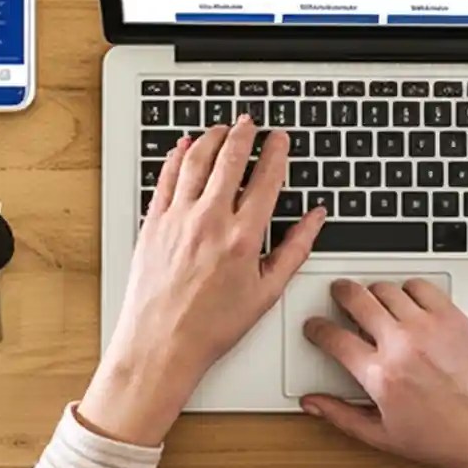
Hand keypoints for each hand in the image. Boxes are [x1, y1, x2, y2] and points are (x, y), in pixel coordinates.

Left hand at [78, 117, 326, 445]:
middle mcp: (210, 221)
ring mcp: (178, 218)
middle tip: (250, 123)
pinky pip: (166, 178)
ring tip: (221, 129)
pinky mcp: (153, 223)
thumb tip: (315, 219)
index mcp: (243, 237)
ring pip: (195, 161)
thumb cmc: (212, 326)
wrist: (161, 344)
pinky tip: (183, 147)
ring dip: (211, 138)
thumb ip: (295, 249)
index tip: (279, 139)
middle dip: (243, 134)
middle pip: (230, 159)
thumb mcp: (267, 292)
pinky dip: (176, 157)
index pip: (266, 179)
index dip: (276, 152)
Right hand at [301, 280, 467, 467]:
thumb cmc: (442, 436)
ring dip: (373, 292)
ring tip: (373, 301)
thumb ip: (341, 416)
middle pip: (356, 299)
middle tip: (339, 296)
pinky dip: (408, 289)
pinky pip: (420, 286)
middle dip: (340, 294)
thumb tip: (312, 403)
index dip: (317, 329)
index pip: (333, 338)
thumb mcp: (382, 436)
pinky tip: (407, 301)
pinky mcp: (452, 317)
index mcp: (380, 375)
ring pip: (385, 288)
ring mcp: (428, 327)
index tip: (316, 327)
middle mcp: (402, 345)